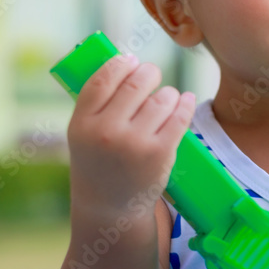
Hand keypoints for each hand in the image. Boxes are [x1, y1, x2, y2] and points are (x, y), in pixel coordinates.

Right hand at [66, 54, 195, 216]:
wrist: (110, 208)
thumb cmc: (99, 163)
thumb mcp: (84, 134)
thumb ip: (98, 103)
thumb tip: (126, 62)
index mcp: (82, 123)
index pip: (103, 79)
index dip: (120, 64)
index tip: (131, 60)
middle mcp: (107, 132)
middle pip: (136, 83)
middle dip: (148, 73)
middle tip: (152, 74)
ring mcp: (135, 143)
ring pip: (161, 98)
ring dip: (167, 93)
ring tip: (165, 98)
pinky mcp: (160, 154)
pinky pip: (179, 117)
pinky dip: (185, 104)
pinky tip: (186, 100)